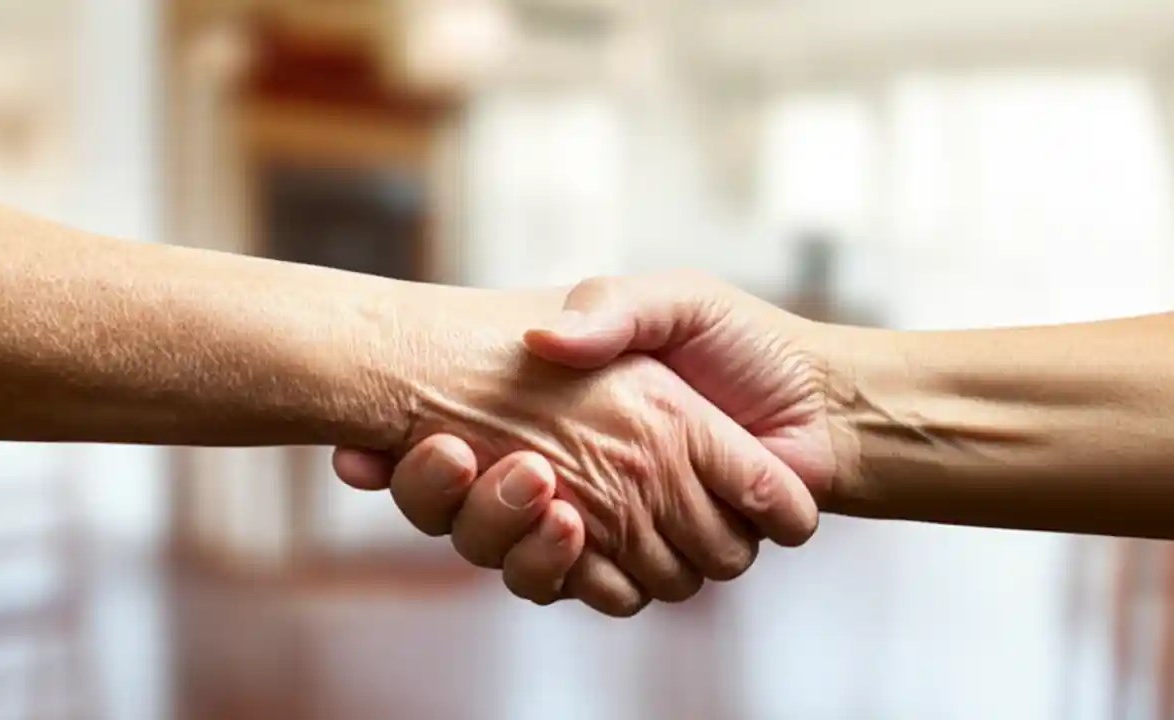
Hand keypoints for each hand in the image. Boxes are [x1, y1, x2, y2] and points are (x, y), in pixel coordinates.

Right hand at [340, 287, 818, 615]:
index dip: (397, 456)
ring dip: (496, 533)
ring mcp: (597, 522)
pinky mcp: (640, 559)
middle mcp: (560, 474)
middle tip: (437, 456)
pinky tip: (569, 531)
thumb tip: (538, 341)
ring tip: (519, 494)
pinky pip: (583, 587)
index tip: (353, 451)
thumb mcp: (671, 302)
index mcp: (550, 417)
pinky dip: (569, 570)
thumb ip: (608, 312)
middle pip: (455, 513)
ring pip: (506, 556)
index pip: (446, 451)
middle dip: (432, 494)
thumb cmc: (741, 344)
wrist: (820, 403)